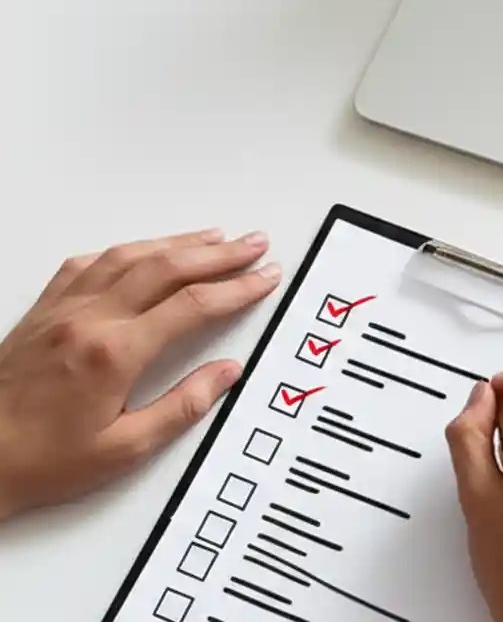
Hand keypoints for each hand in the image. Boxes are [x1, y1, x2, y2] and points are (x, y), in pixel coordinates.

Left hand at [0, 229, 280, 519]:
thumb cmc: (40, 461)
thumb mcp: (123, 449)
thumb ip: (182, 406)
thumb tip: (225, 373)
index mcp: (113, 353)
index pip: (192, 306)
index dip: (237, 289)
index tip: (265, 278)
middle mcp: (88, 320)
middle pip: (166, 268)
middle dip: (218, 254)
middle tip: (254, 245)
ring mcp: (61, 310)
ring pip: (128, 257)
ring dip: (177, 242)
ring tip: (213, 238)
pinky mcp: (42, 311)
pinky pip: (87, 264)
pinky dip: (123, 251)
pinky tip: (140, 251)